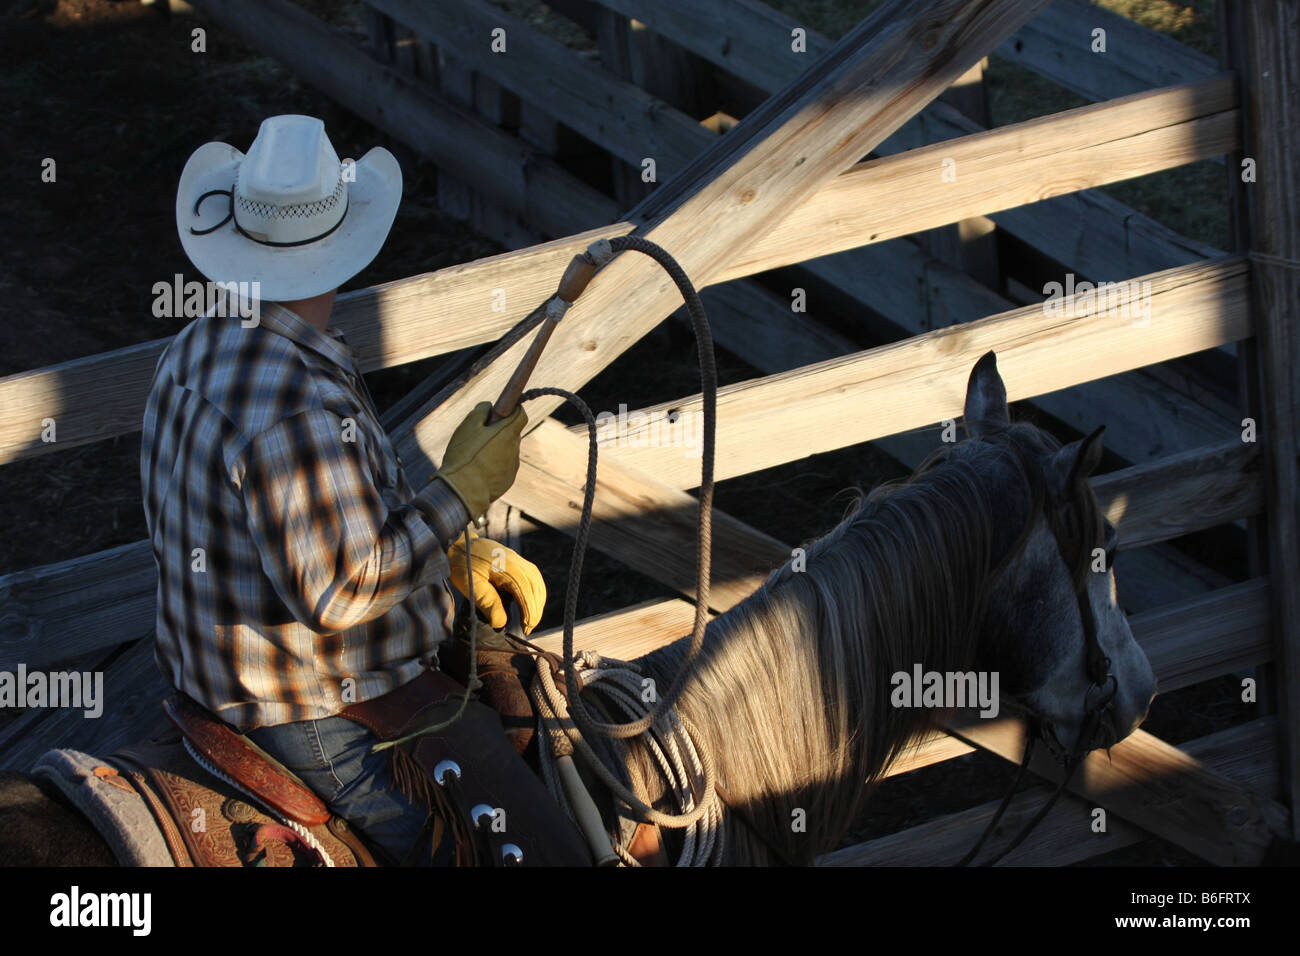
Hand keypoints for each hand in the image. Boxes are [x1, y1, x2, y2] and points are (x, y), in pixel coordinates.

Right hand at [435, 401, 526, 519]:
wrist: (463, 491)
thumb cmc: (465, 456)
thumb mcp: (468, 426)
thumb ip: (481, 411)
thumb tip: (490, 407)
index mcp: (508, 433)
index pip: (521, 414)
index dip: (512, 410)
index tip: (500, 411)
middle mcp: (515, 449)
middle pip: (511, 433)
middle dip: (498, 431)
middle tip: (479, 436)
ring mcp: (513, 467)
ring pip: (505, 451)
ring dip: (494, 449)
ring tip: (474, 457)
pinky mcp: (508, 480)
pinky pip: (502, 467)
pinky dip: (492, 466)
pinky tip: (477, 471)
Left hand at [447, 530, 546, 633]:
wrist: (460, 544)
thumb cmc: (463, 565)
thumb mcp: (470, 585)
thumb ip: (487, 603)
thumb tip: (500, 623)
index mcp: (507, 566)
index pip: (525, 591)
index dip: (529, 611)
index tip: (526, 628)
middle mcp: (517, 561)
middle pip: (535, 587)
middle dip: (535, 610)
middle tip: (529, 628)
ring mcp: (518, 560)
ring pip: (537, 582)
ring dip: (537, 602)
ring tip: (530, 620)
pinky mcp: (517, 561)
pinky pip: (533, 578)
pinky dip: (535, 593)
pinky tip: (530, 604)